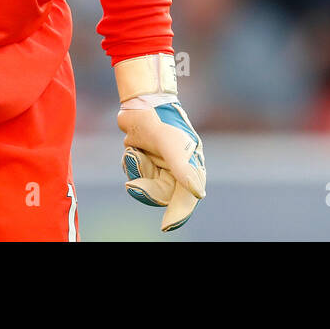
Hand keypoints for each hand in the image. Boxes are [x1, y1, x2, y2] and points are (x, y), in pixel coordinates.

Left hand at [113, 54, 205, 231]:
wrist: (141, 101)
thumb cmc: (161, 121)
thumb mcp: (171, 146)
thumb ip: (183, 170)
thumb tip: (198, 194)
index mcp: (190, 165)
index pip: (186, 197)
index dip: (178, 214)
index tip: (166, 227)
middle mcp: (177, 167)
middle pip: (161, 194)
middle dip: (146, 187)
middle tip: (132, 184)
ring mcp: (161, 164)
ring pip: (146, 184)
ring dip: (138, 170)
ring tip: (135, 151)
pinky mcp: (146, 158)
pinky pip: (136, 173)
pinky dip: (131, 162)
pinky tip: (132, 147)